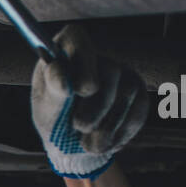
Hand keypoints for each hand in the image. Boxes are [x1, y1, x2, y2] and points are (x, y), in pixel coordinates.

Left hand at [30, 24, 148, 178]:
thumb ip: (53, 92)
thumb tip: (61, 77)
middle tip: (79, 126)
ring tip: (85, 143)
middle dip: (95, 105)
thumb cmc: (53, 123)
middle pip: (109, 70)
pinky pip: (136, 112)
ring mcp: (121, 74)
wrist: (73, 149)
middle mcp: (96, 57)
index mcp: (65, 53)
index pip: (77, 37)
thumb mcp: (47, 110)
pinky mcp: (138, 94)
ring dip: (105, 126)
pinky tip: (102, 141)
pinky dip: (118, 134)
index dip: (83, 58)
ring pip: (126, 93)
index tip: (80, 89)